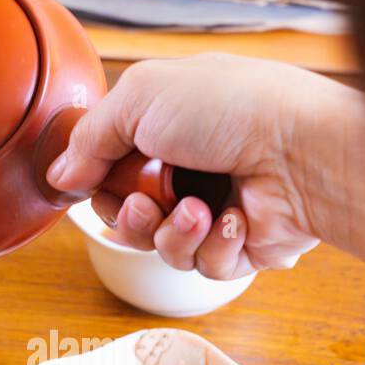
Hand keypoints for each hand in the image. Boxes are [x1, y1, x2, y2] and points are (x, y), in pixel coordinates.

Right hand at [46, 53, 320, 279]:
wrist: (302, 150)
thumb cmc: (231, 108)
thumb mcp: (140, 97)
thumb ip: (90, 136)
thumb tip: (61, 174)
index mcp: (170, 126)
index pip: (113, 167)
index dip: (98, 182)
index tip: (92, 182)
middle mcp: (193, 167)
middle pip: (130, 216)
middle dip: (129, 216)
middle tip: (144, 202)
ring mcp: (218, 209)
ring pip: (163, 247)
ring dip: (171, 231)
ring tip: (197, 209)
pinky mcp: (242, 247)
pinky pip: (204, 266)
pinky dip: (212, 244)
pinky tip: (234, 217)